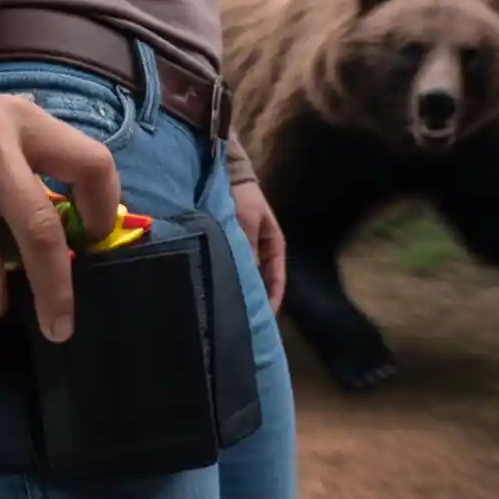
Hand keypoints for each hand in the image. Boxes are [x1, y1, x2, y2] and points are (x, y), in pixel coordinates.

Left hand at [231, 181, 285, 312]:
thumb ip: (246, 247)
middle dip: (256, 301)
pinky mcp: (234, 247)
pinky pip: (235, 268)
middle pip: (263, 283)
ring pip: (249, 277)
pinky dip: (231, 279)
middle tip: (245, 322)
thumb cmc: (243, 197)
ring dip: (243, 292)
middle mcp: (263, 252)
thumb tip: (245, 274)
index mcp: (275, 247)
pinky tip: (221, 291)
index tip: (265, 317)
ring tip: (232, 312)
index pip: (277, 280)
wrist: (230, 176)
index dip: (272, 299)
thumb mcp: (246, 221)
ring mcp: (249, 250)